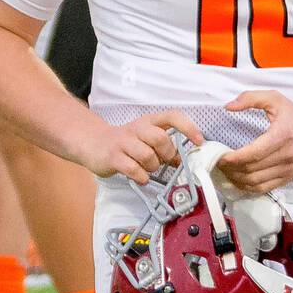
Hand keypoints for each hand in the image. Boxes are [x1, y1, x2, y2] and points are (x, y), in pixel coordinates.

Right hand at [76, 111, 203, 184]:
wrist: (93, 143)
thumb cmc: (126, 143)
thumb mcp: (145, 139)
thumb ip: (164, 146)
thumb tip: (183, 160)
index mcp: (149, 121)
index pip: (172, 116)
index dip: (188, 127)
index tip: (199, 142)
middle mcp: (137, 128)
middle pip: (160, 138)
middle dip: (167, 154)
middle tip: (163, 161)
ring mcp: (124, 142)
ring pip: (148, 156)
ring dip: (152, 167)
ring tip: (147, 168)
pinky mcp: (113, 157)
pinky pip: (134, 170)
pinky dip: (141, 177)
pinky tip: (139, 176)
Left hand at [218, 91, 292, 194]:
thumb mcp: (276, 100)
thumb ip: (251, 98)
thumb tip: (229, 106)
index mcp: (281, 136)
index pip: (253, 154)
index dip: (233, 158)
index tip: (220, 156)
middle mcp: (285, 156)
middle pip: (251, 170)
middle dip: (230, 169)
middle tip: (217, 162)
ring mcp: (286, 170)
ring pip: (255, 183)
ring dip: (236, 179)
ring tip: (225, 171)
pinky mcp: (287, 179)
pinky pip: (263, 189)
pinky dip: (247, 187)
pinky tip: (238, 179)